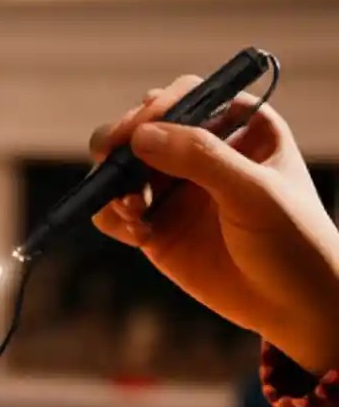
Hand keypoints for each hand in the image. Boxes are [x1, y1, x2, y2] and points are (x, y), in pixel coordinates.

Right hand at [92, 76, 338, 373]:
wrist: (294, 308)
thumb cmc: (293, 242)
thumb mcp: (256, 193)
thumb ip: (201, 158)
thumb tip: (140, 136)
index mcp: (237, 128)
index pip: (184, 98)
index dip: (155, 110)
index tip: (135, 135)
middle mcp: (199, 153)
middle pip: (140, 129)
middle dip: (120, 147)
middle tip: (114, 165)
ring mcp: (174, 190)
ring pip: (117, 169)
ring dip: (113, 185)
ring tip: (135, 212)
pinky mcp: (155, 227)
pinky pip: (113, 211)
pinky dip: (112, 217)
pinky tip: (140, 235)